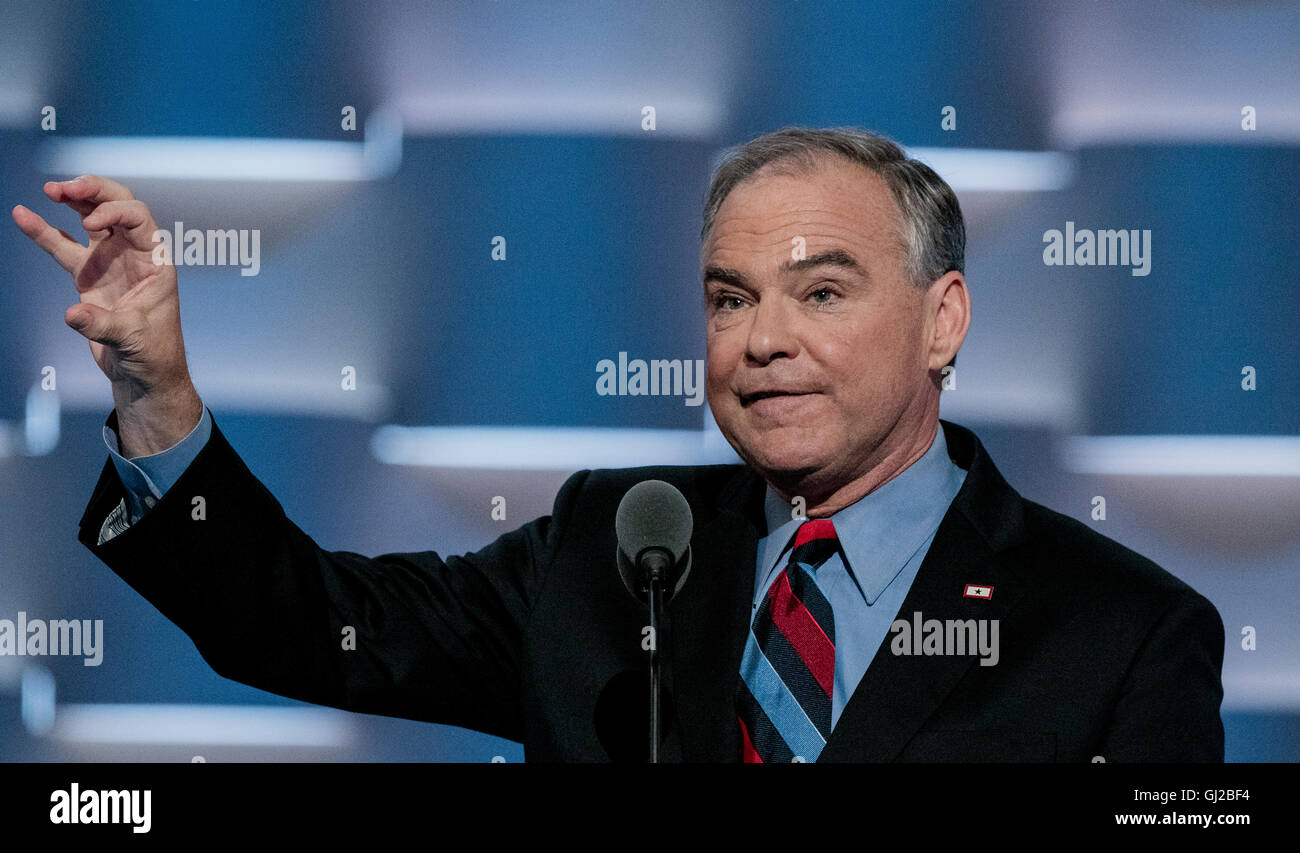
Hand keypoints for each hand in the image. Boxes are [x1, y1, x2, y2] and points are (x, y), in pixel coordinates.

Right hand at [13, 175, 201, 454]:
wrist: (143, 374)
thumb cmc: (153, 354)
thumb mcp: (132, 339)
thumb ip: (102, 324)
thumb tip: (73, 314)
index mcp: (155, 262)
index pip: (138, 218)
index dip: (114, 211)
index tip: (88, 224)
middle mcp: (134, 255)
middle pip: (117, 207)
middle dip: (93, 191)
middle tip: (64, 188)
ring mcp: (111, 262)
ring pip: (91, 219)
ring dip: (72, 200)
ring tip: (49, 189)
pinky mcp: (89, 275)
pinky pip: (64, 247)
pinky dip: (45, 232)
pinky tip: (23, 215)